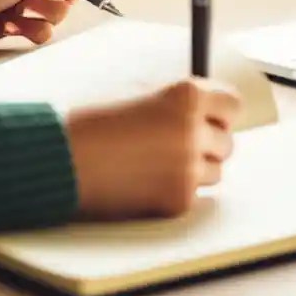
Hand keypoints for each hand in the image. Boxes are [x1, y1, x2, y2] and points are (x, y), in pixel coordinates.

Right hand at [66, 79, 241, 218]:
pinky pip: (194, 195)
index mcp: (187, 96)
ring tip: (158, 165)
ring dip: (196, 170)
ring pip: (215, 171)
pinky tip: (146, 183)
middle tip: (178, 147)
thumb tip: (208, 116)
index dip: (219, 114)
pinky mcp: (179, 199)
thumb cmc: (92, 126)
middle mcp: (194, 129)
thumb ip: (179, 107)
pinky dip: (176, 191)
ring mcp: (189, 167)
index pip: (232, 104)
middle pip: (228, 141)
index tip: (210, 119)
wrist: (62, 161)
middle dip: (208, 144)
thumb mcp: (142, 99)